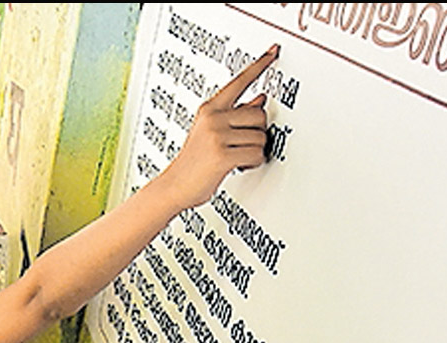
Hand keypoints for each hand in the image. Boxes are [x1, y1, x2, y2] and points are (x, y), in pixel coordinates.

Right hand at [162, 45, 278, 209]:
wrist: (174, 186)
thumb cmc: (192, 162)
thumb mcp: (209, 131)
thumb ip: (234, 114)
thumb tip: (259, 100)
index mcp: (209, 109)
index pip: (239, 82)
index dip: (259, 66)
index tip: (273, 52)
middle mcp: (213, 118)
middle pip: (260, 114)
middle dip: (257, 131)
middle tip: (241, 144)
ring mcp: (217, 136)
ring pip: (261, 136)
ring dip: (254, 150)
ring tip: (236, 156)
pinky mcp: (222, 155)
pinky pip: (257, 154)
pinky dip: (253, 163)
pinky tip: (239, 165)